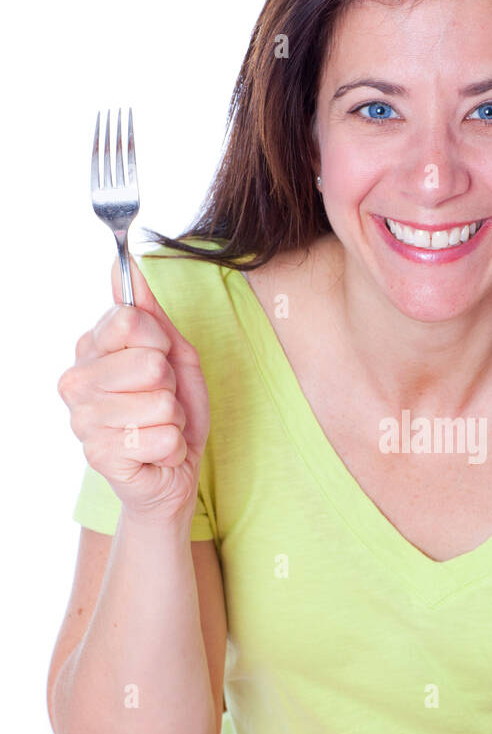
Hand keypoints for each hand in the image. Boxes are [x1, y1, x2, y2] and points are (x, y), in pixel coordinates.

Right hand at [57, 254, 210, 526]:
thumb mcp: (173, 353)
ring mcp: (83, 421)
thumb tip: (127, 261)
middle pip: (149, 362)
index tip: (159, 362)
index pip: (130, 318)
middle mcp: (76, 381)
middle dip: (170, 386)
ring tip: (158, 427)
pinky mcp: (99, 456)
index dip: (160, 342)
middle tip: (161, 403)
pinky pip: (162, 438)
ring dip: (173, 419)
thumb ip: (151, 312)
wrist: (171, 472)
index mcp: (90, 348)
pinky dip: (173, 447)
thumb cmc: (172, 411)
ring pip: (160, 403)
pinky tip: (156, 452)